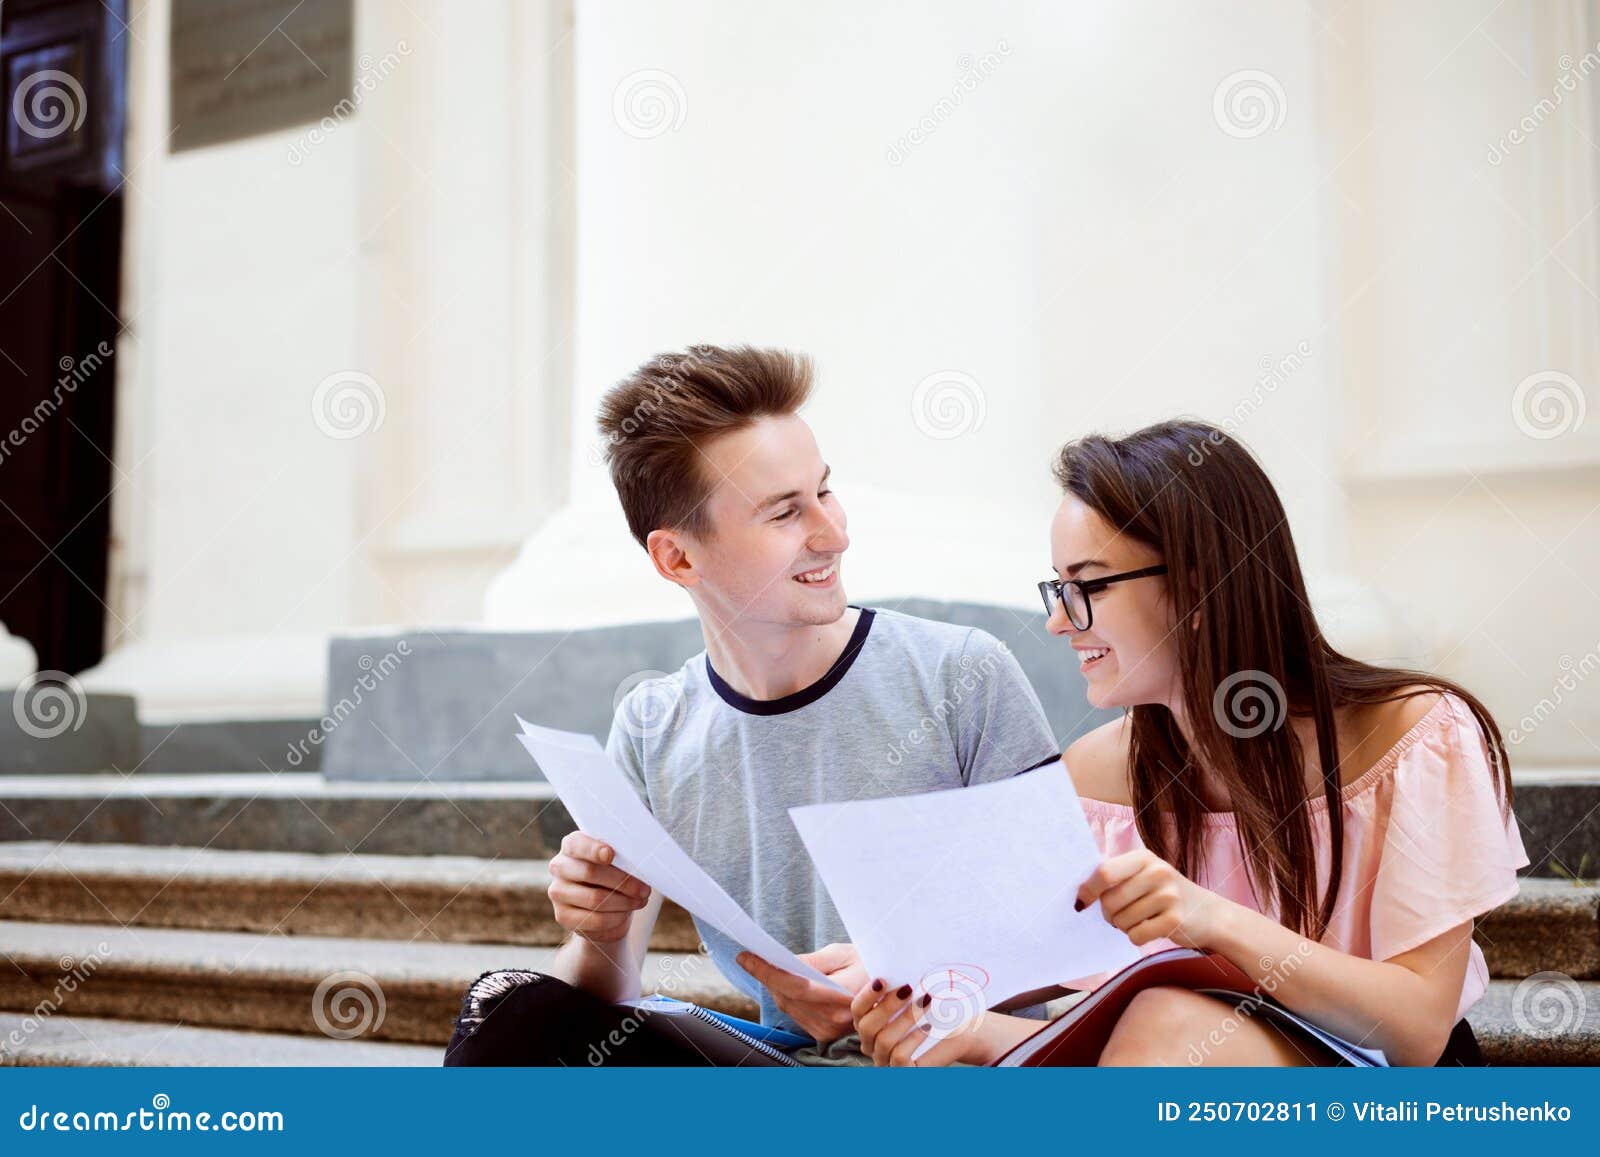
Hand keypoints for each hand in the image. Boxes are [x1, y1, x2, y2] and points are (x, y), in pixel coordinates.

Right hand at [547, 830, 651, 944]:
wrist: (603, 904)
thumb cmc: (613, 874)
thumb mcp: (617, 861)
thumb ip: (622, 857)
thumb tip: (639, 862)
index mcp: (571, 845)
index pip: (577, 844)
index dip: (593, 849)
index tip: (610, 854)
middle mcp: (559, 866)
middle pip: (590, 873)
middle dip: (623, 881)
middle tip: (644, 889)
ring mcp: (558, 892)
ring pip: (594, 898)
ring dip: (623, 902)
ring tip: (640, 901)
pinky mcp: (562, 915)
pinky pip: (593, 919)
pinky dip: (615, 918)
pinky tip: (625, 913)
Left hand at [736, 943, 864, 1044]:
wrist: (891, 989)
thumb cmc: (869, 964)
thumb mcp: (845, 954)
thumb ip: (814, 961)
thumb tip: (784, 961)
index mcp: (844, 994)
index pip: (795, 984)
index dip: (766, 970)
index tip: (746, 956)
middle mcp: (835, 1017)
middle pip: (787, 997)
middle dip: (766, 976)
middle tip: (750, 956)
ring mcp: (829, 1029)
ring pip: (788, 1007)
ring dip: (773, 987)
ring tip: (762, 966)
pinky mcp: (825, 1034)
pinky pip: (795, 1014)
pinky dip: (785, 997)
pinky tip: (780, 982)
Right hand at [851, 979, 969, 1066]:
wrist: (957, 1035)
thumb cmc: (932, 1011)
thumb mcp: (913, 998)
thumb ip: (899, 989)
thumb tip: (893, 970)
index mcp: (869, 1023)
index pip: (857, 1010)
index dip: (867, 995)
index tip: (882, 979)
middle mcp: (871, 1045)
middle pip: (867, 1026)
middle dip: (886, 1006)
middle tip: (907, 989)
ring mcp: (884, 1061)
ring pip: (884, 1041)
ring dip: (905, 1019)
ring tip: (924, 1002)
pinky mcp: (901, 1073)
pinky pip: (899, 1057)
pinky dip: (913, 1039)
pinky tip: (928, 1025)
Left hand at [1076, 848, 1225, 948]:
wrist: (1209, 914)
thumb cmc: (1165, 894)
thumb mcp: (1145, 875)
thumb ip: (1117, 877)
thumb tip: (1079, 893)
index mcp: (1144, 857)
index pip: (1105, 872)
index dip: (1088, 890)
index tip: (1081, 902)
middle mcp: (1157, 872)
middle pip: (1110, 901)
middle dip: (1108, 914)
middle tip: (1118, 916)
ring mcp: (1168, 896)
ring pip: (1122, 921)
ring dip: (1124, 927)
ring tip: (1140, 919)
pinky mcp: (1175, 920)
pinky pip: (1137, 935)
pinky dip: (1137, 937)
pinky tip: (1151, 929)